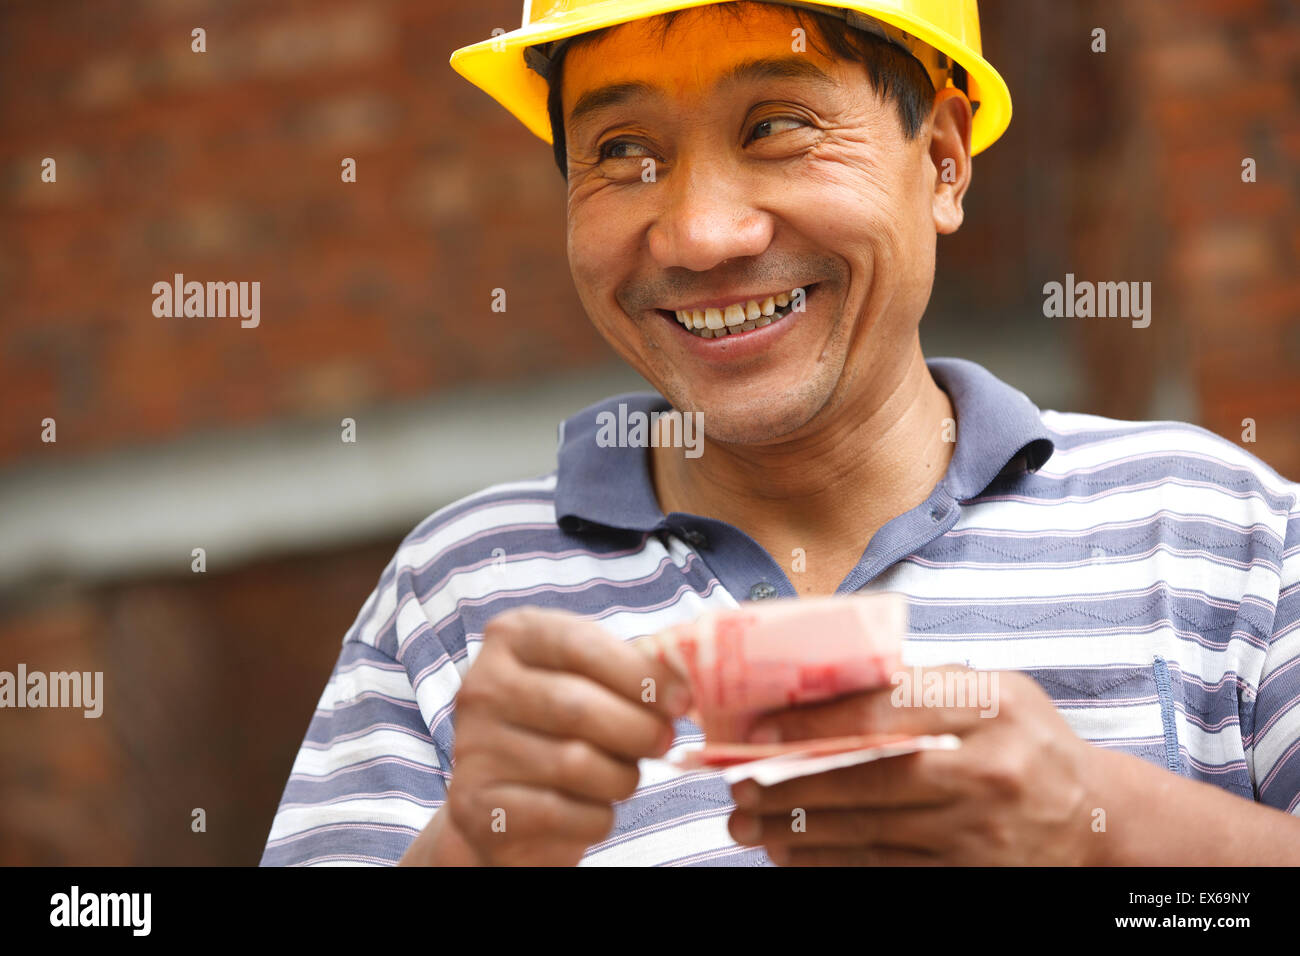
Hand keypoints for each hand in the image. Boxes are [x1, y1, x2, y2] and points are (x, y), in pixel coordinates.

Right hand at [411, 607, 689, 865]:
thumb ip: (630, 671)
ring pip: (573, 762)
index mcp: (512, 637)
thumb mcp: (590, 683)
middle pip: (576, 706)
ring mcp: (473, 747)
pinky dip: (596, 817)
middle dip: (637, 728)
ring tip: (626, 777)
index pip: (579, 644)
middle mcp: (482, 686)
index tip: (680, 700)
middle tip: (664, 742)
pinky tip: (596, 810)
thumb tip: (688, 682)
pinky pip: (560, 811)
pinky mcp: (478, 805)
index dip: (639, 673)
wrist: (508, 805)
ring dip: (621, 777)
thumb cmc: (564, 730)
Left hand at [726, 666, 1100, 864]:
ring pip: (869, 832)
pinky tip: (792, 853)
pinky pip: (885, 871)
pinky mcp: (973, 875)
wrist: (1095, 820)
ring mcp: (983, 832)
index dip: (812, 722)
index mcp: (990, 707)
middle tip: (735, 787)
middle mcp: (990, 771)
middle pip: (868, 778)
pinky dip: (830, 863)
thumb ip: (920, 683)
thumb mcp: (992, 691)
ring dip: (797, 830)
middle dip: (790, 784)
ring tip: (747, 823)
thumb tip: (822, 683)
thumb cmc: (1026, 740)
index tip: (757, 730)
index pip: (884, 712)